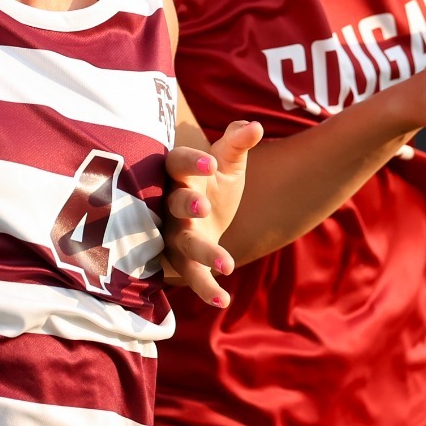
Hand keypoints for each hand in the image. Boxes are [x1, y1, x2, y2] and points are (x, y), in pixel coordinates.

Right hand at [161, 119, 262, 308]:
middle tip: (203, 207)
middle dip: (186, 206)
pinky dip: (206, 289)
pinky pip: (191, 276)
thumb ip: (237, 143)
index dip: (191, 162)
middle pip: (173, 205)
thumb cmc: (212, 182)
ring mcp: (174, 235)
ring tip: (227, 264)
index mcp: (179, 175)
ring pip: (182, 246)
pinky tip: (224, 300)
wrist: (202, 215)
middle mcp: (170, 206)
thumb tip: (255, 125)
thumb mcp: (226, 162)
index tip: (210, 163)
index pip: (178, 163)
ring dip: (202, 254)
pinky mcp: (183, 261)